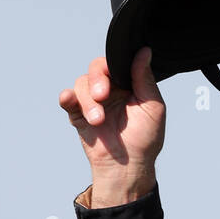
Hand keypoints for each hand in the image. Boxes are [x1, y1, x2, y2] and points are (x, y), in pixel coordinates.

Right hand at [59, 46, 165, 204]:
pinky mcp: (78, 115)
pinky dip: (66, 97)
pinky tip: (68, 98)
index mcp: (127, 84)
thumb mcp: (152, 107)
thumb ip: (145, 78)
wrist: (127, 167)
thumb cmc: (145, 139)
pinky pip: (67, 100)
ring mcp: (92, 102)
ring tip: (97, 121)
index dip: (112, 65)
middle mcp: (109, 90)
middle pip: (95, 69)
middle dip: (96, 81)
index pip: (115, 63)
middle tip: (102, 96)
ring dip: (88, 101)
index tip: (115, 77)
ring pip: (81, 85)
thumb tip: (144, 50)